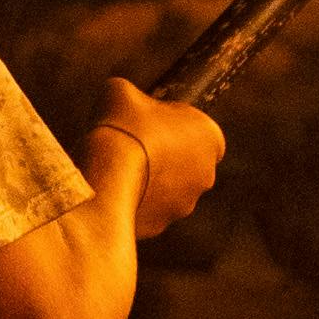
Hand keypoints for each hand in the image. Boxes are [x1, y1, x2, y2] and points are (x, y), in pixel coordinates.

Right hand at [93, 75, 226, 241]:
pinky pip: (147, 211)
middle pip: (186, 163)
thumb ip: (132, 94)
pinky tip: (111, 189)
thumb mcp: (121, 91)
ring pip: (168, 190)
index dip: (175, 126)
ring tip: (117, 168)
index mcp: (211, 137)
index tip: (151, 123)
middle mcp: (206, 175)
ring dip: (150, 181)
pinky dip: (133, 202)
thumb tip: (122, 97)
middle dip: (165, 156)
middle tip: (134, 145)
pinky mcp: (161, 226)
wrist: (107, 174)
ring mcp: (185, 204)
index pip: (201, 132)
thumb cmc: (122, 126)